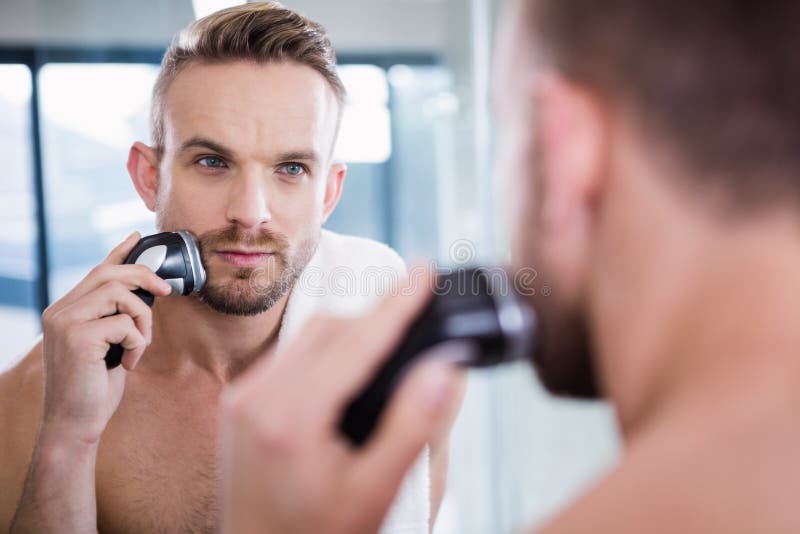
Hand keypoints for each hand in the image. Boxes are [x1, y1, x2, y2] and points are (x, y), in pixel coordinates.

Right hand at [39, 231, 172, 444]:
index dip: (120, 251)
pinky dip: (138, 341)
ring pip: (119, 293)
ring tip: (141, 343)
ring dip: (143, 317)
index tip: (139, 236)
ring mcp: (65, 322)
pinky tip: (127, 362)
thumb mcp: (108, 344)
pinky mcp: (77, 337)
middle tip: (166, 291)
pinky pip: (124, 323)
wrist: (75, 423)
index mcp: (66, 309)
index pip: (96, 270)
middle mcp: (60, 310)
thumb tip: (147, 291)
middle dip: (145, 277)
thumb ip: (115, 317)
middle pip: (110, 273)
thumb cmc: (94, 386)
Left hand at [220, 275, 463, 533]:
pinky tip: (350, 364)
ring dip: (351, 330)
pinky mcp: (240, 404)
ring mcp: (244, 399)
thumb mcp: (375, 492)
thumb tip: (444, 369)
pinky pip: (289, 356)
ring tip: (391, 337)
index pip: (356, 342)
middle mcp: (257, 399)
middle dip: (376, 316)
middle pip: (328, 329)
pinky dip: (325, 349)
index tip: (424, 272)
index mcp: (291, 420)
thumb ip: (413, 427)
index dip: (396, 303)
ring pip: (307, 336)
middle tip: (417, 309)